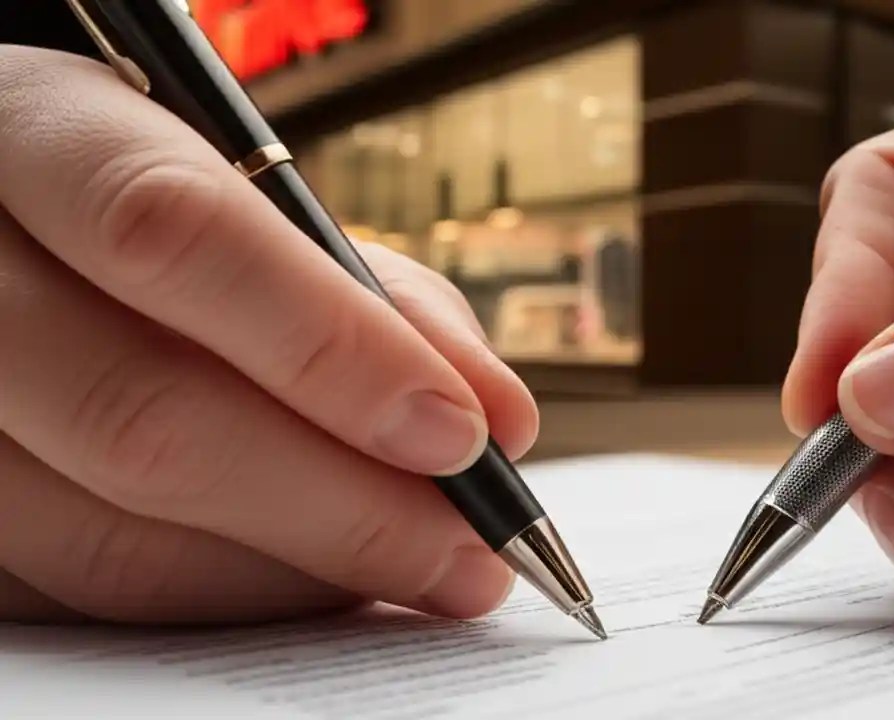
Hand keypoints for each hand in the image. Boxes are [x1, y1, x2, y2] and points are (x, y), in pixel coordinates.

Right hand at [0, 47, 538, 623]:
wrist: (6, 238)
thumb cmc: (160, 208)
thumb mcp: (255, 199)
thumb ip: (376, 294)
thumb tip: (497, 420)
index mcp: (35, 131)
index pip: (169, 233)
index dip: (331, 346)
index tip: (462, 434)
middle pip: (142, 415)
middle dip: (345, 506)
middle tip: (470, 552)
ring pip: (107, 536)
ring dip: (295, 575)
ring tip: (416, 571)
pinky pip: (87, 594)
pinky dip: (226, 598)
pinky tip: (311, 577)